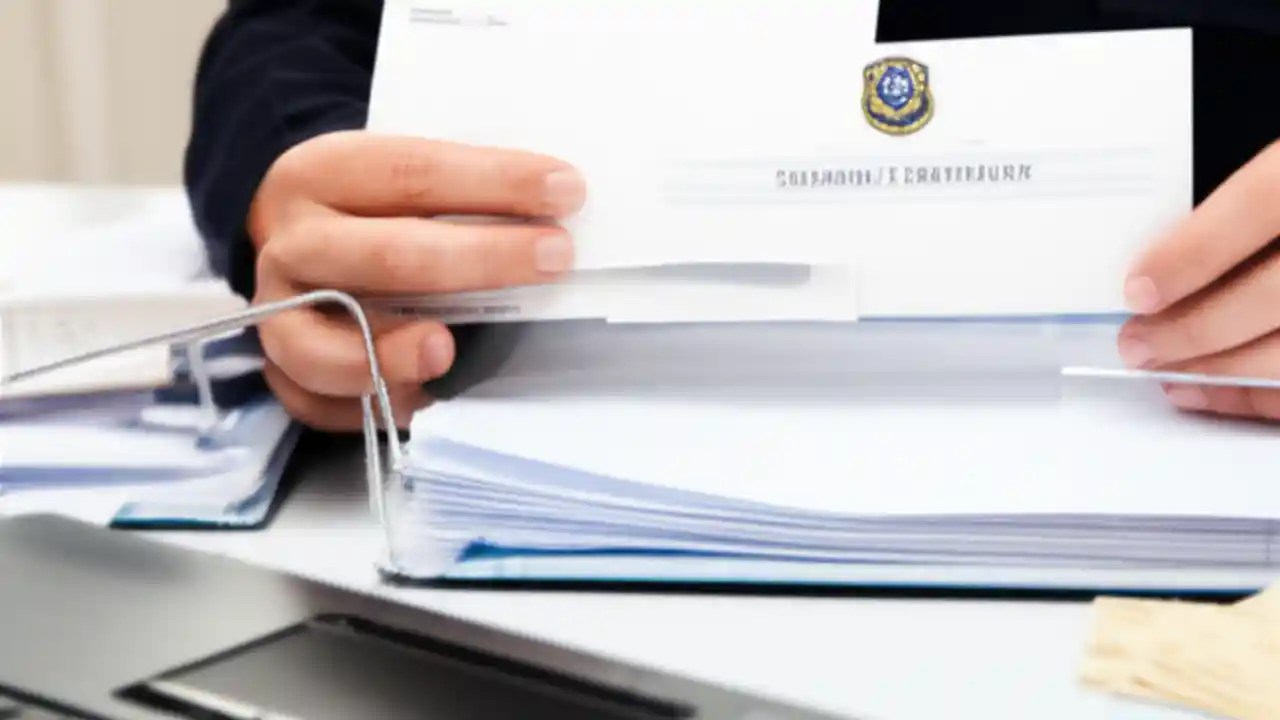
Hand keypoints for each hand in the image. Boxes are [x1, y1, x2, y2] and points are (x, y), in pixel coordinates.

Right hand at [246, 131, 585, 430]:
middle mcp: (290, 243)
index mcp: (320, 174)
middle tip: (554, 257)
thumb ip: (457, 192)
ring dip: (390, 352)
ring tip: (446, 349)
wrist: (289, 242)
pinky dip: (370, 406)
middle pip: (385, 255)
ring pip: (322, 344)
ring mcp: (277, 313)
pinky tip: (422, 398)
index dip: (493, 182)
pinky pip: (318, 402)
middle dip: (479, 259)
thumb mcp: (394, 178)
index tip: (565, 190)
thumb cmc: (368, 212)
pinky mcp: (280, 374)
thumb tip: (557, 202)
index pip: (413, 173)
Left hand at [1119, 141, 1279, 418]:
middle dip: (1199, 329)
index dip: (1197, 250)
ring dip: (1228, 372)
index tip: (1139, 288)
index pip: (1263, 201)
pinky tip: (1221, 390)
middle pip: (1278, 292)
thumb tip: (1162, 256)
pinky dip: (1263, 396)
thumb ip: (1249, 202)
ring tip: (1171, 371)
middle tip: (1138, 343)